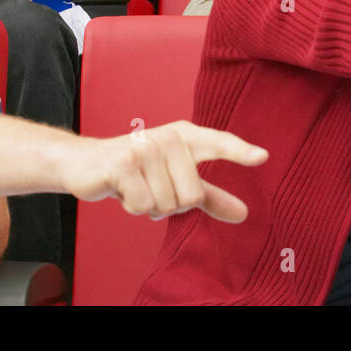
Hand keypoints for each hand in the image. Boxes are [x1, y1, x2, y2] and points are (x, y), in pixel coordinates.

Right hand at [61, 120, 267, 220]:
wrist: (87, 163)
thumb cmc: (138, 171)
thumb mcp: (177, 180)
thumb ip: (211, 196)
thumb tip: (244, 214)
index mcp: (186, 136)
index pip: (218, 143)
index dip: (240, 151)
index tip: (263, 157)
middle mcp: (169, 137)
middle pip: (192, 196)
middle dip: (171, 204)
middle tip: (151, 187)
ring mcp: (145, 148)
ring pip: (167, 204)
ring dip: (150, 207)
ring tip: (136, 187)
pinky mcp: (123, 164)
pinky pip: (144, 206)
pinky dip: (132, 207)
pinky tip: (121, 190)